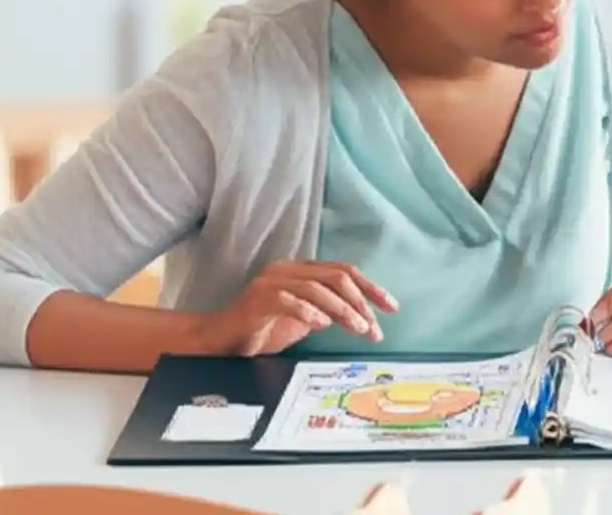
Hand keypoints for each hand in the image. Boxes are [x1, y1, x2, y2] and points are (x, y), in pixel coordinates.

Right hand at [205, 261, 399, 356]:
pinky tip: (321, 325)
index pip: (343, 271)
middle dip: (360, 302)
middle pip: (335, 277)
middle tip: (373, 328)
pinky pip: (288, 301)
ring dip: (342, 310)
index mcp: (301, 271)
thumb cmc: (264, 331)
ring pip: (316, 288)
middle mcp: (287, 270)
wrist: (220, 342)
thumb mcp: (305, 320)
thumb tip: (364, 319)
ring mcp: (270, 282)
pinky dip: (309, 312)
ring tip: (357, 329)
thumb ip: (330, 312)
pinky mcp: (257, 299)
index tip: (391, 308)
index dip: (371, 287)